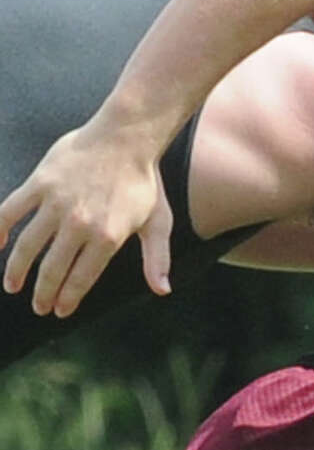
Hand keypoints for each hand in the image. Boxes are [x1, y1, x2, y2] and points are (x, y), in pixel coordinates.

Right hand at [0, 123, 173, 316]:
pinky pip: (11, 210)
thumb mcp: (158, 223)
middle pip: (53, 268)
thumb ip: (157, 258)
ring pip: (29, 245)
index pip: (81, 278)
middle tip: (38, 307)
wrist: (126, 138)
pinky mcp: (40, 182)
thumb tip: (162, 291)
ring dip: (17, 270)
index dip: (68, 299)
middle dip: (43, 293)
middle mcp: (79, 224)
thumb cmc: (143, 183)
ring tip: (12, 286)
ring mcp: (57, 203)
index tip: (59, 311)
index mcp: (107, 237)